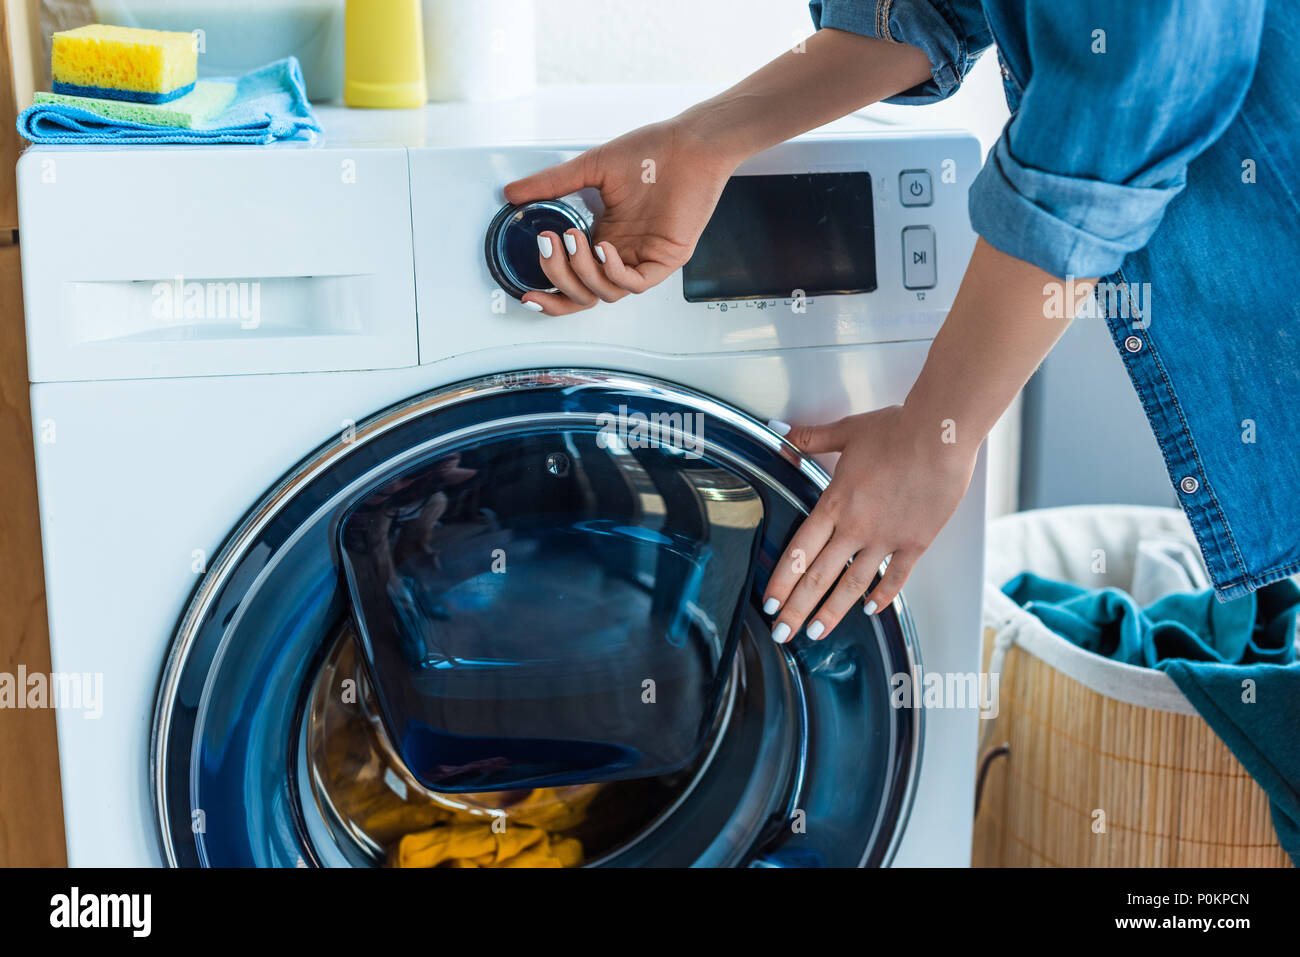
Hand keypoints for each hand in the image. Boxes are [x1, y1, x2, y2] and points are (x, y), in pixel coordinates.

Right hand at [502, 117, 738, 314]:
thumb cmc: (649, 153)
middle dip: (559, 278)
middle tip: (548, 245)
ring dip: (583, 271)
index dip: (550, 294)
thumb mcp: (590, 169)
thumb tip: (512, 193)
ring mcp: (644, 260)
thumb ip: (551, 184)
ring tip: (573, 239)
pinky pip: (634, 284)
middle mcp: (621, 254)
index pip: (574, 282)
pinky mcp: (666, 260)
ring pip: (606, 292)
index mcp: (603, 239)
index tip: (526, 292)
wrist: (689, 144)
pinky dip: (613, 272)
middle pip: (584, 295)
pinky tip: (603, 248)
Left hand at [761, 404, 976, 642]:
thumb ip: (810, 438)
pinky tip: (870, 610)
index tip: (770, 602)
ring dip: (831, 612)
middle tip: (782, 633)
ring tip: (816, 633)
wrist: (940, 436)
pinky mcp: (915, 542)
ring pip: (852, 585)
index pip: (798, 552)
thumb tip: (782, 435)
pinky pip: (895, 577)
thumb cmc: (897, 430)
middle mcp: (855, 527)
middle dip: (796, 610)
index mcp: (834, 503)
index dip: (781, 581)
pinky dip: (882, 596)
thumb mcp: (846, 431)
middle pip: (818, 577)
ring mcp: (886, 538)